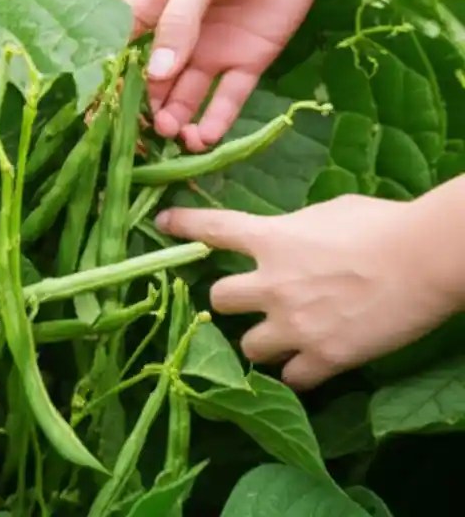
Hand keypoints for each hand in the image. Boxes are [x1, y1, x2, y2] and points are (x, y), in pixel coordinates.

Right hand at [126, 0, 335, 150]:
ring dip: (176, 117)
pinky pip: (227, 97)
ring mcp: (211, 50)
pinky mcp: (248, 60)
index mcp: (152, 5)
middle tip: (142, 130)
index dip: (110, 76)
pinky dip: (216, 120)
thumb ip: (179, 22)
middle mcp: (177, 35)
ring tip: (171, 135)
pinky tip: (203, 139)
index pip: (121, 47)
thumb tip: (157, 73)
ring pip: (186, 95)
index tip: (98, 106)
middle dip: (144, 106)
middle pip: (153, 79)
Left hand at [156, 195, 464, 389]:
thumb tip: (294, 237)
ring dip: (263, 341)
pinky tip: (313, 363)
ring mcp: (294, 325)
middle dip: (232, 301)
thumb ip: (297, 229)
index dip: (183, 225)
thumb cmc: (385, 224)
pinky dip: (298, 372)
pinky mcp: (323, 357)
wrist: (426, 260)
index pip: (212, 229)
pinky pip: (291, 378)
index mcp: (271, 239)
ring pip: (248, 347)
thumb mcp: (329, 213)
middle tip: (255, 301)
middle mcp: (271, 284)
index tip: (163, 223)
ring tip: (287, 336)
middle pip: (218, 299)